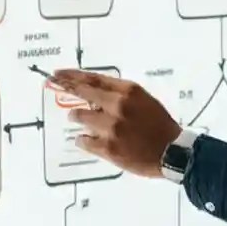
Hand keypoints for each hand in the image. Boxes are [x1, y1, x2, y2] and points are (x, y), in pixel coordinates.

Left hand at [51, 69, 181, 177]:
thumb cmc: (160, 125)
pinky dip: (85, 140)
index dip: (73, 75)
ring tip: (86, 124)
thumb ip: (121, 97)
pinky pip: (83, 140)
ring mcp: (110, 127)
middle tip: (54, 83)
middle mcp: (118, 106)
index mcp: (129, 92)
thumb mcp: (145, 102)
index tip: (59, 73)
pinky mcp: (106, 147)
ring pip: (79, 117)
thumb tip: (95, 98)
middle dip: (66, 87)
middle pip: (83, 93)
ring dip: (79, 119)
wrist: (173, 152)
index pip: (94, 79)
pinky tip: (91, 141)